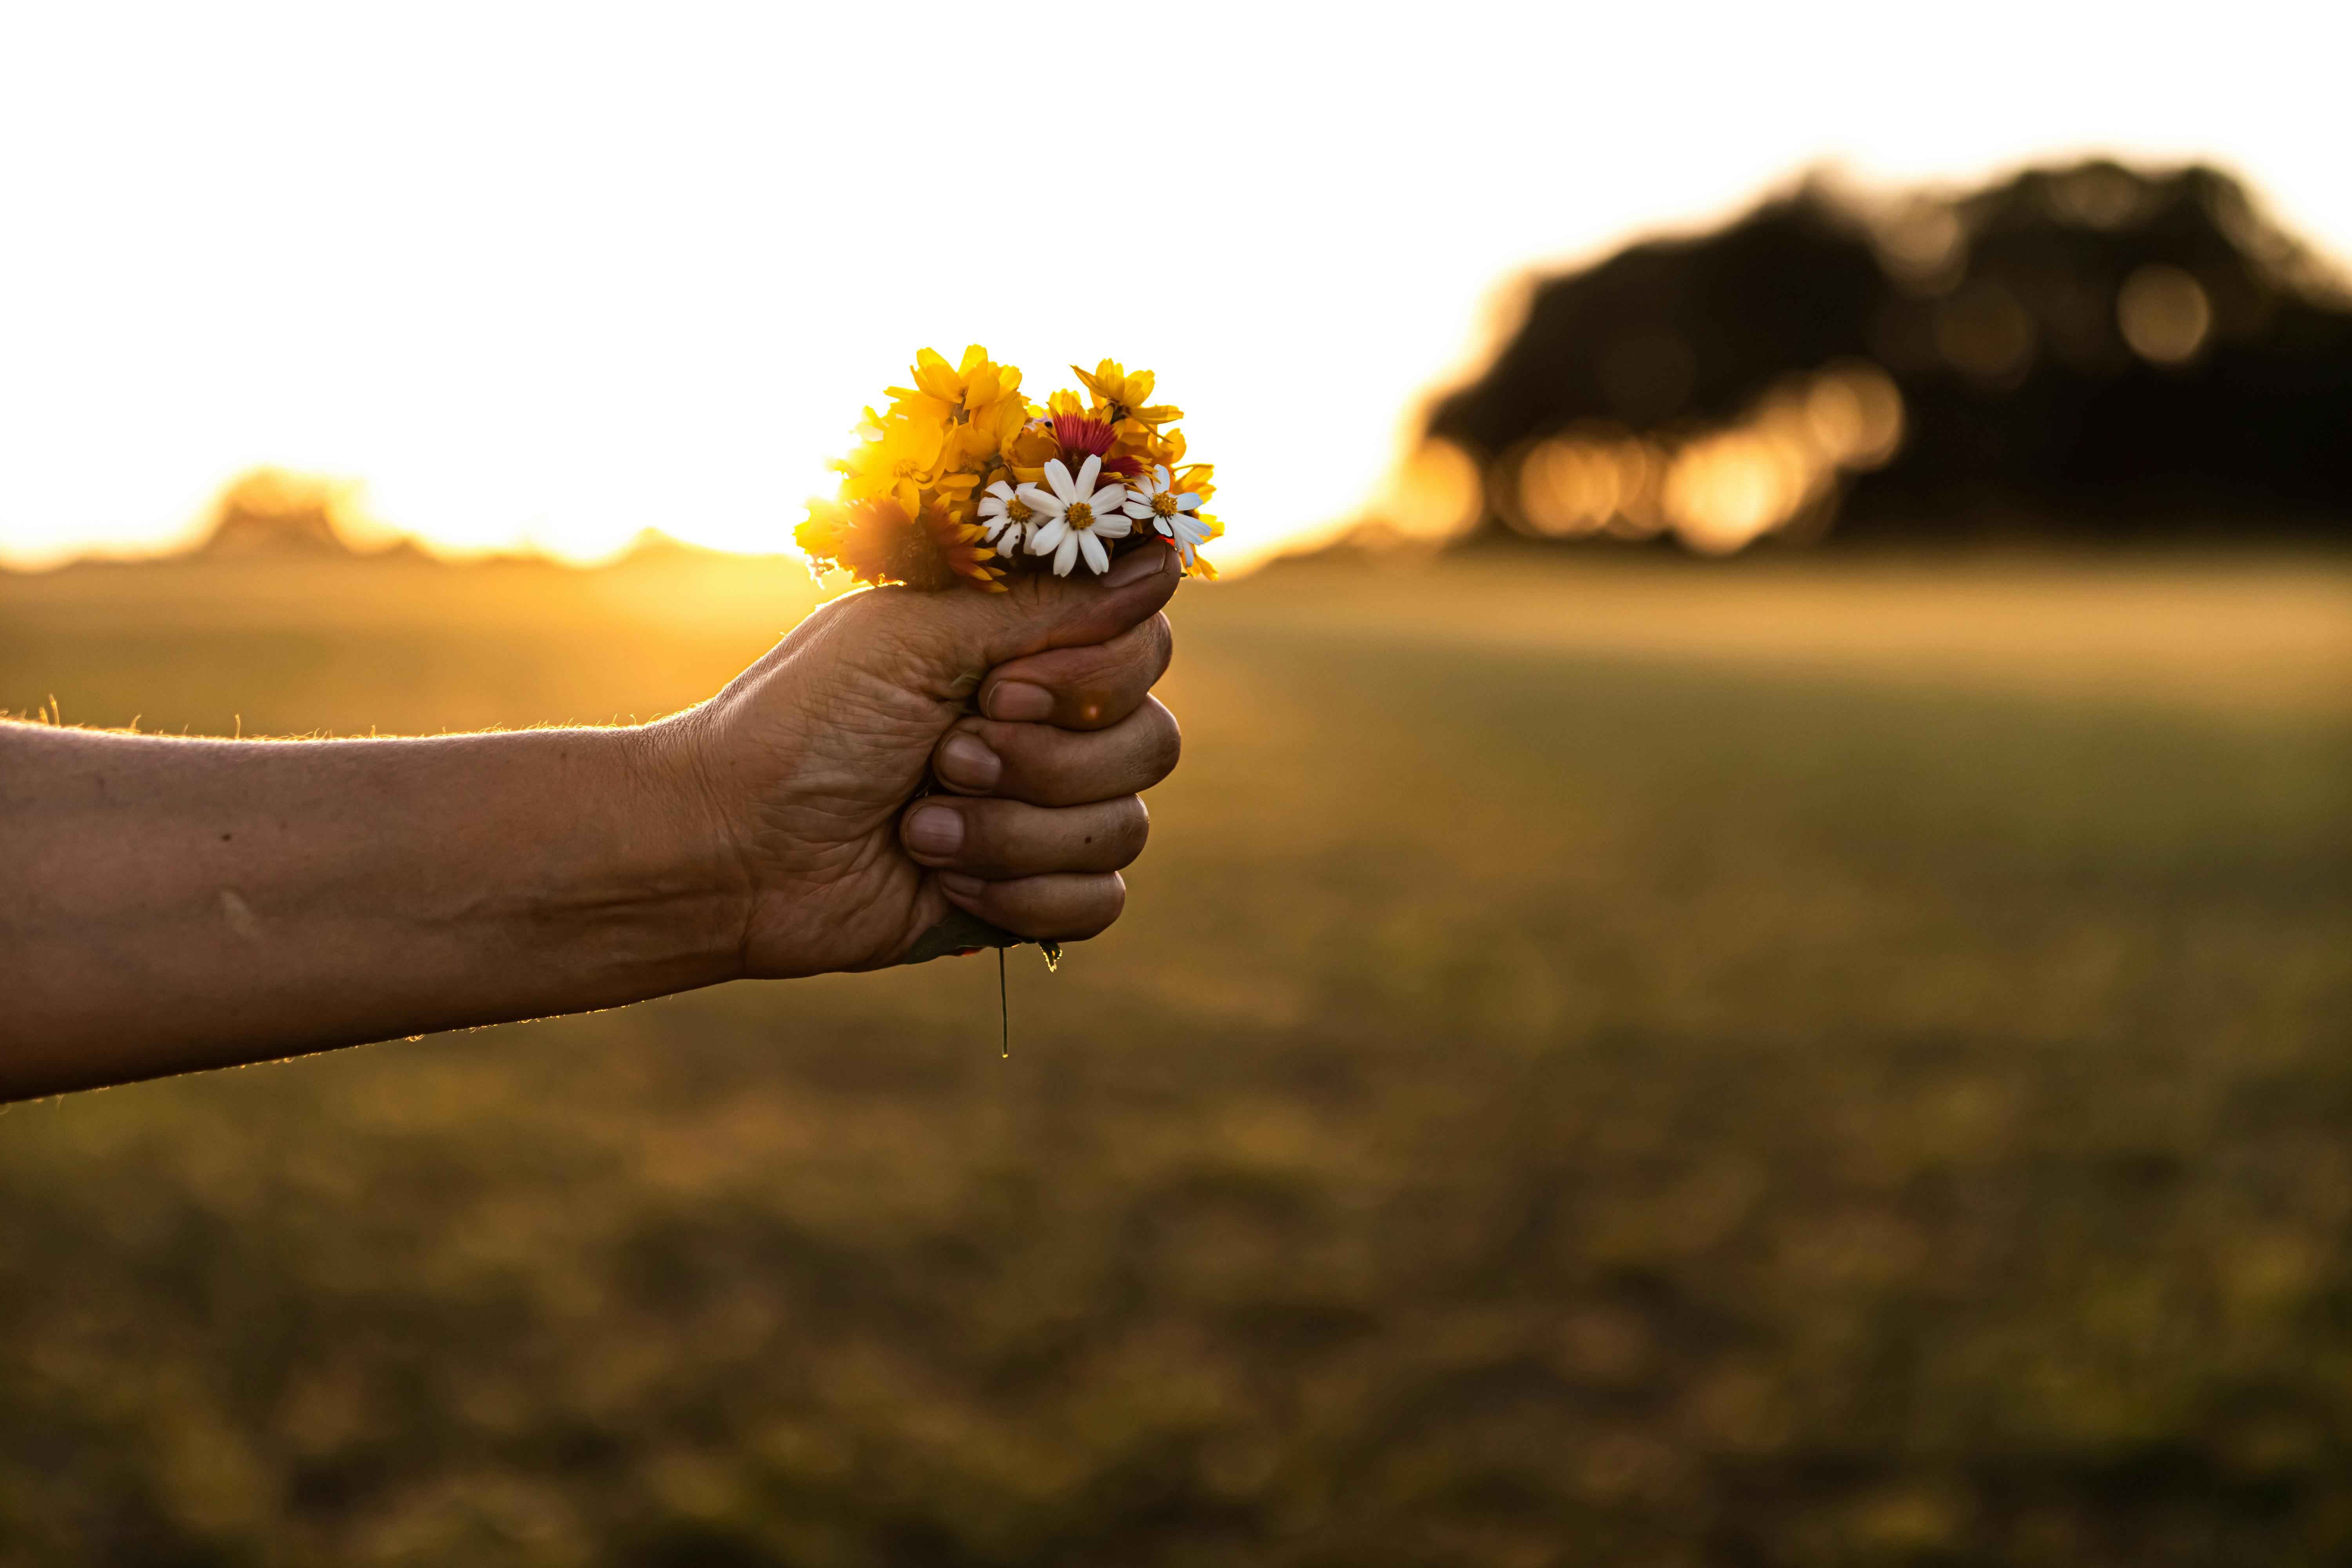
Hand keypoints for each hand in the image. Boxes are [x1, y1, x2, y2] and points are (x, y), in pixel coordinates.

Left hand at [674, 542, 1182, 977]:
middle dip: (1041, 762)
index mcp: (1025, 647)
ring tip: (917, 827)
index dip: (1089, 677)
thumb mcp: (917, 635)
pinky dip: (1021, 894)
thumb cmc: (807, 725)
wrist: (736, 850)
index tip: (1000, 687)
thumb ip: (1043, 600)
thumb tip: (1159, 564)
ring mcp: (1046, 811)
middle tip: (943, 757)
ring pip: (1125, 826)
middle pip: (1152, 741)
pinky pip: (1100, 900)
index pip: (1142, 644)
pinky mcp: (1032, 891)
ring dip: (1012, 833)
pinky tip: (942, 878)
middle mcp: (1051, 725)